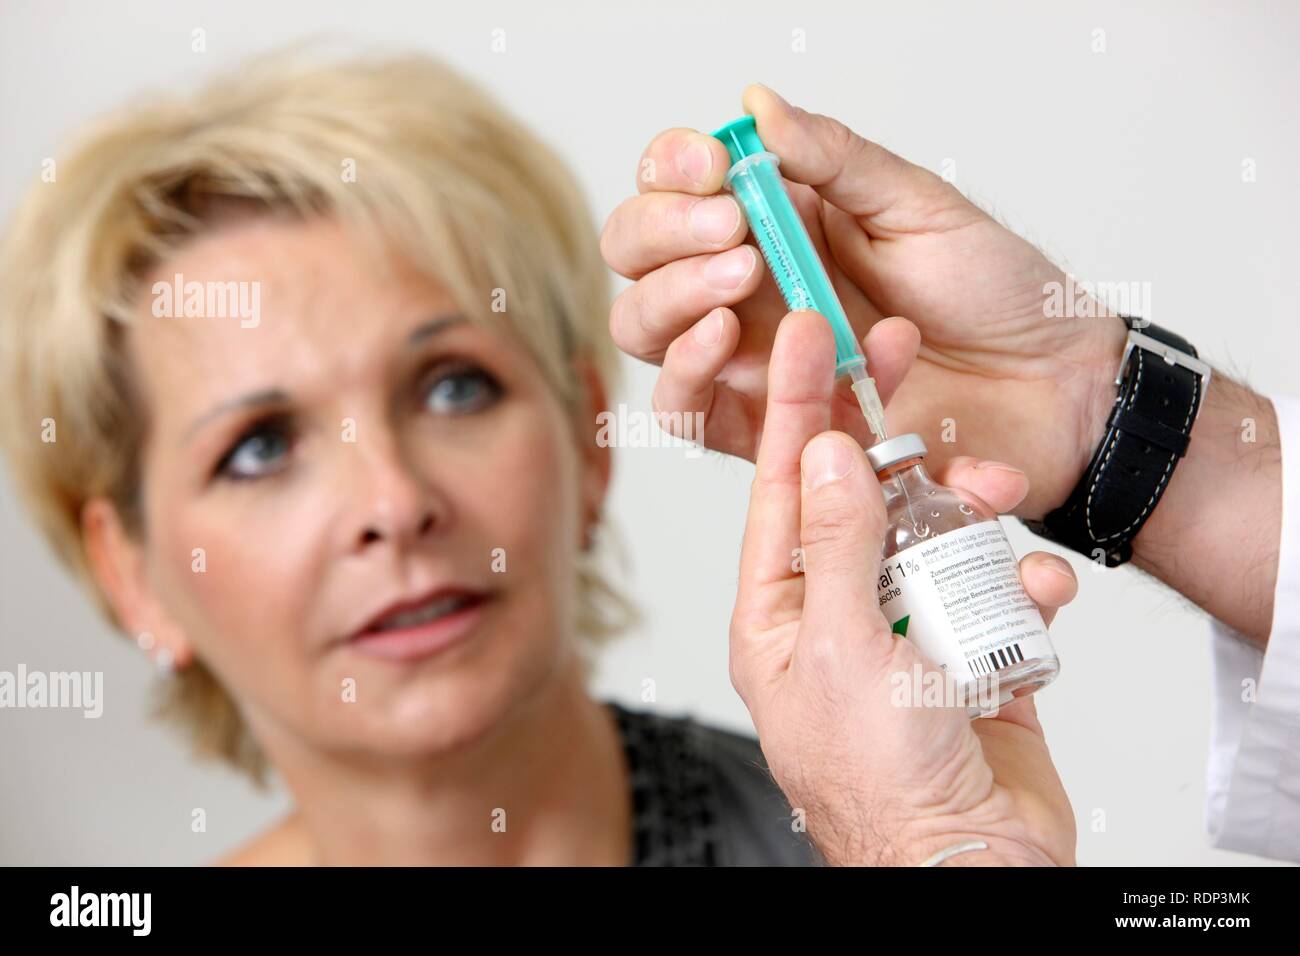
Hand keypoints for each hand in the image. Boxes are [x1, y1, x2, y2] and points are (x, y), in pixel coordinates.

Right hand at [601, 84, 1126, 517]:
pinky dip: (687, 372)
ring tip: (739, 276)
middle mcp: (748, 293)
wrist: (1054, 384)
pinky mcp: (766, 429)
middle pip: (638, 261)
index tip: (713, 165)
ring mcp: (750, 361)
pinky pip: (687, 411)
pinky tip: (727, 338)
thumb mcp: (919, 205)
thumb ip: (834, 160)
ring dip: (672, 296)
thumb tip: (756, 105)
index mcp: (777, 226)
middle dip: (663, 233)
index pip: (676, 191)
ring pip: (646, 332)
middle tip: (731, 228)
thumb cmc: (997, 292)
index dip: (670, 171)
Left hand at [730, 311, 1077, 865]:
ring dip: (972, 526)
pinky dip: (1020, 589)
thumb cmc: (881, 781)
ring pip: (938, 539)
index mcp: (779, 616)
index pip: (780, 492)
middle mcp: (838, 616)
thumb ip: (835, 544)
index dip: (788, 409)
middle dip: (894, 454)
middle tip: (905, 376)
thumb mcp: (840, 647)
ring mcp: (908, 632)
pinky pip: (996, 592)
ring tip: (996, 509)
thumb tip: (819, 455)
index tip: (798, 336)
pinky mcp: (973, 651)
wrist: (973, 864)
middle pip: (864, 504)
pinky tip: (1038, 600)